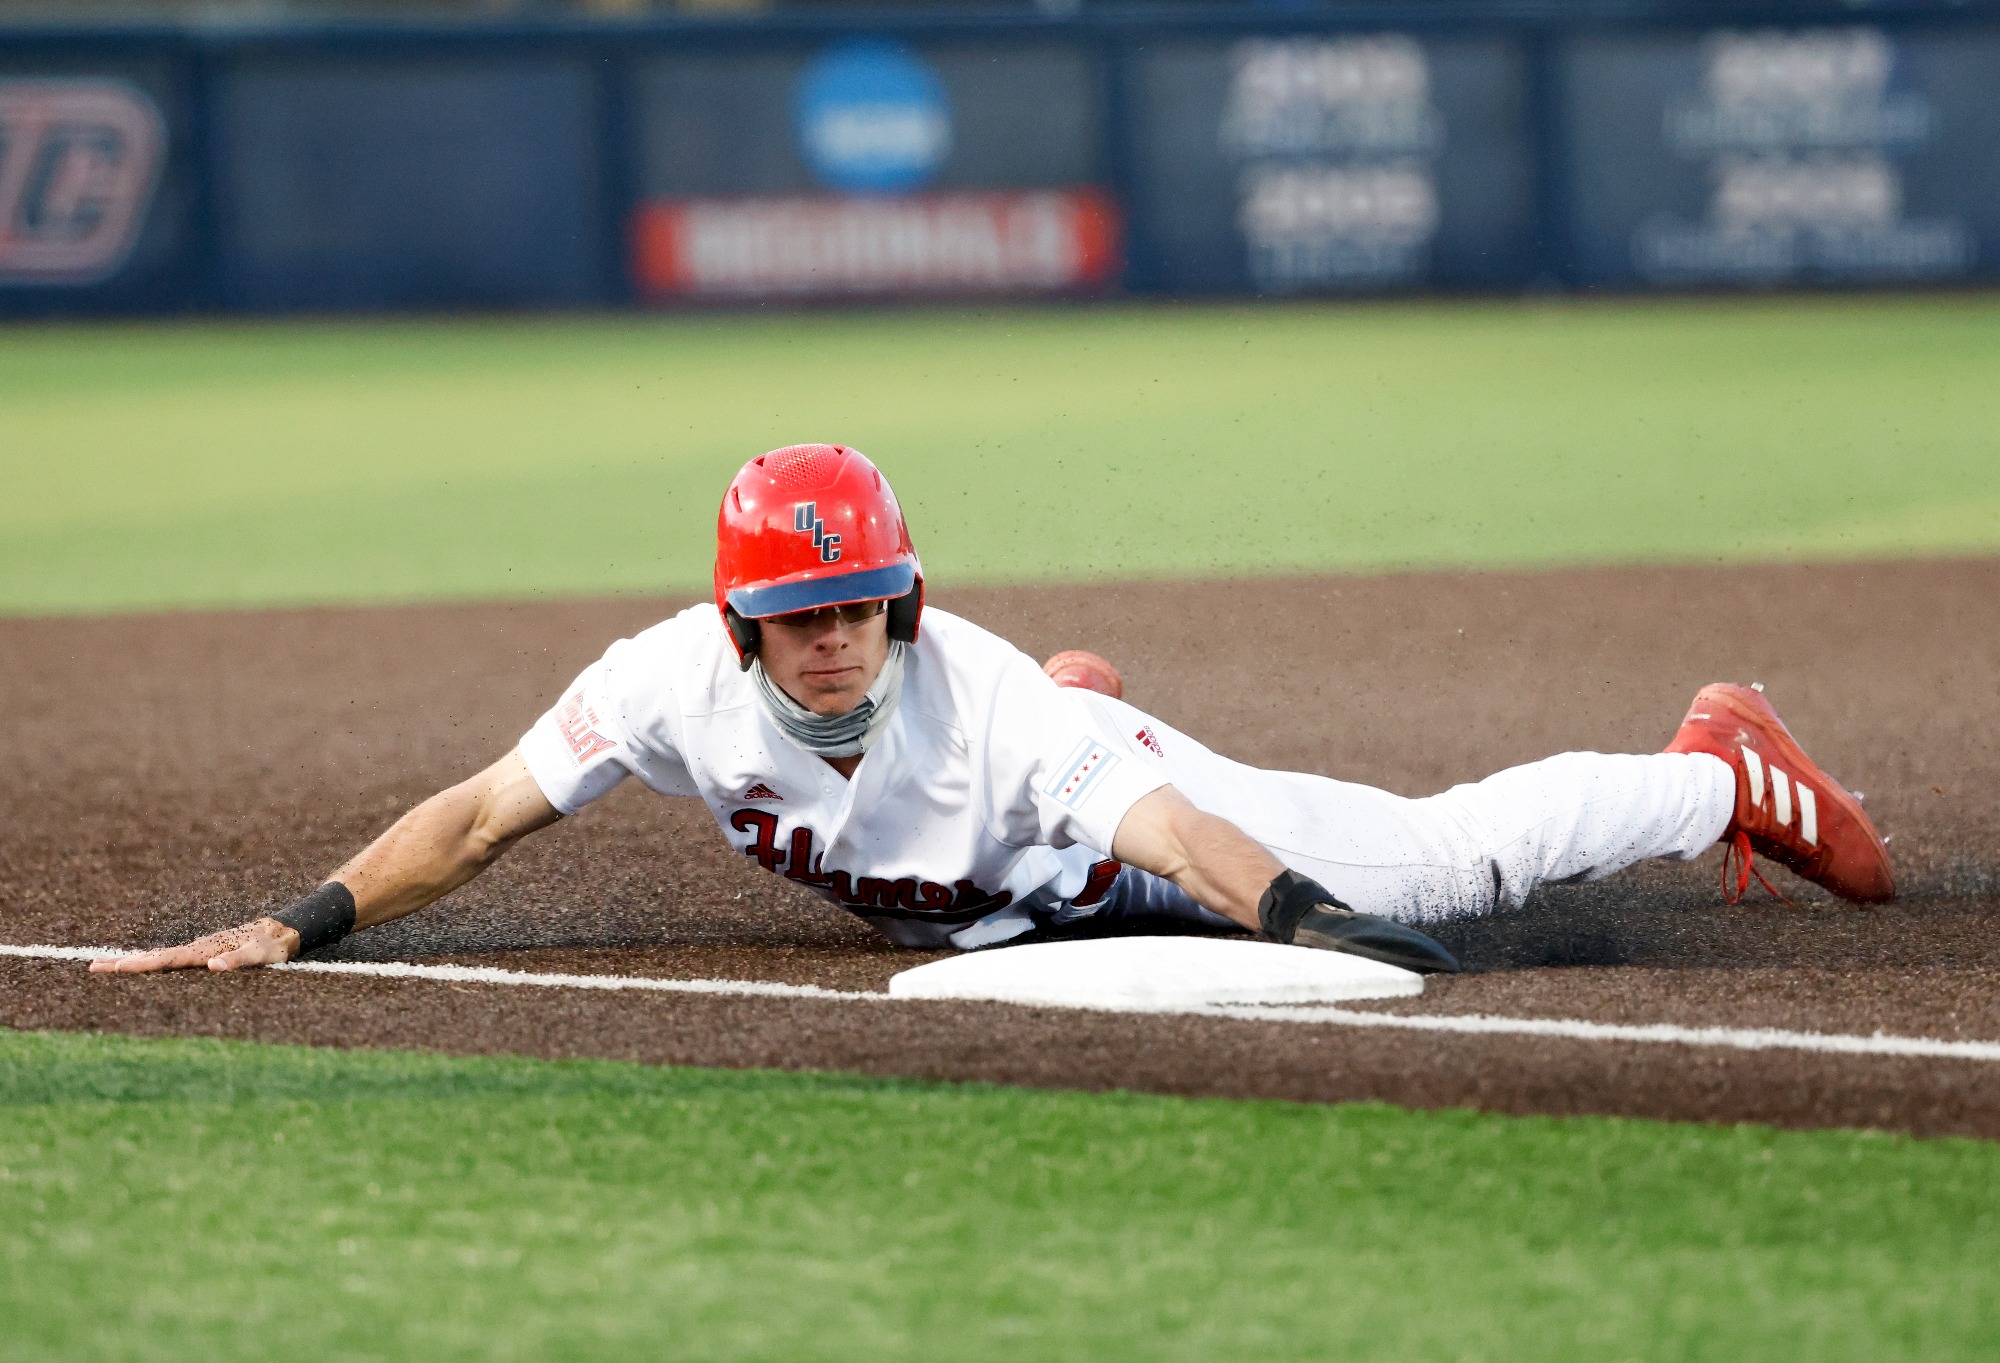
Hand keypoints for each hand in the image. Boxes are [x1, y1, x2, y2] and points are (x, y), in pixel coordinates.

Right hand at [89, 918, 301, 973]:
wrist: (284, 930)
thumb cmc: (274, 946)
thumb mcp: (261, 956)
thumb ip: (238, 960)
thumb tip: (211, 965)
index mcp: (206, 950)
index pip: (168, 959)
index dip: (143, 965)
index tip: (118, 967)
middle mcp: (198, 948)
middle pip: (156, 956)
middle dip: (125, 962)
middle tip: (93, 967)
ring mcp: (200, 949)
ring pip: (162, 957)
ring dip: (136, 962)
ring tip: (108, 966)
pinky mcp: (204, 952)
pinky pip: (173, 959)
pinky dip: (153, 963)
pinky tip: (145, 967)